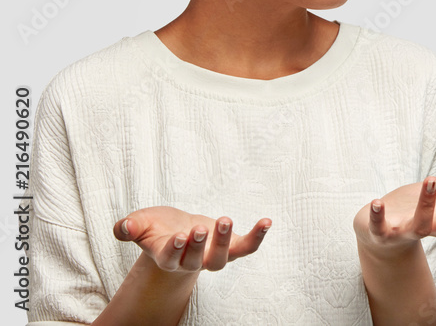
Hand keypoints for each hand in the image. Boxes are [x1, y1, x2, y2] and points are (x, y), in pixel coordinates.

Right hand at [114, 206, 270, 273]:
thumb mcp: (142, 222)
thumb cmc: (157, 228)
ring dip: (224, 242)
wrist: (177, 232)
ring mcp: (212, 256)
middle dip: (199, 245)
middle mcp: (191, 261)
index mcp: (168, 257)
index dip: (175, 249)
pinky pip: (246, 247)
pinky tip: (267, 221)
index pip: (171, 258)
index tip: (179, 236)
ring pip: (220, 259)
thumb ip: (129, 226)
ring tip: (225, 220)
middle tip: (200, 228)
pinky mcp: (230, 246)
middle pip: (196, 261)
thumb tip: (122, 227)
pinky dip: (257, 237)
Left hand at [354, 174, 435, 257]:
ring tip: (432, 179)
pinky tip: (377, 202)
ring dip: (426, 205)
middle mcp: (427, 231)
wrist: (376, 230)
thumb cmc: (411, 210)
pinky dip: (378, 217)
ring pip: (419, 227)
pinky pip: (380, 228)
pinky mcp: (381, 233)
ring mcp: (404, 233)